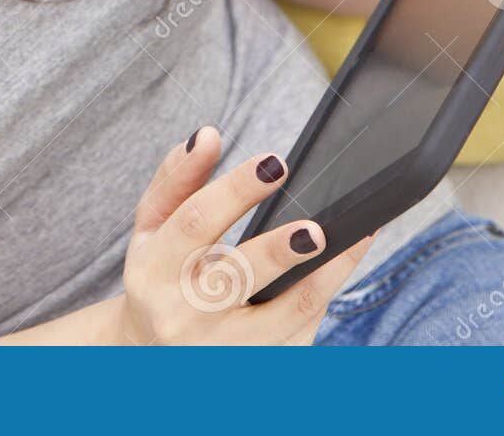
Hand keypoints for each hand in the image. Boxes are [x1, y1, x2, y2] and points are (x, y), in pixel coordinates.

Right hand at [111, 126, 373, 344]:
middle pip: (238, 275)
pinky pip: (300, 333)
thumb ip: (177, 178)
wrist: (150, 357)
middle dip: (280, 250)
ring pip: (285, 311)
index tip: (275, 163)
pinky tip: (340, 266)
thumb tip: (207, 134)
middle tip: (317, 227)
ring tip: (353, 237)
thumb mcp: (152, 227)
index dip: (236, 191)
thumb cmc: (160, 277)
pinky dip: (324, 297)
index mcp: (154, 271)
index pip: (195, 222)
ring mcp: (220, 350)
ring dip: (326, 274)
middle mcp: (183, 315)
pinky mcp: (253, 370)